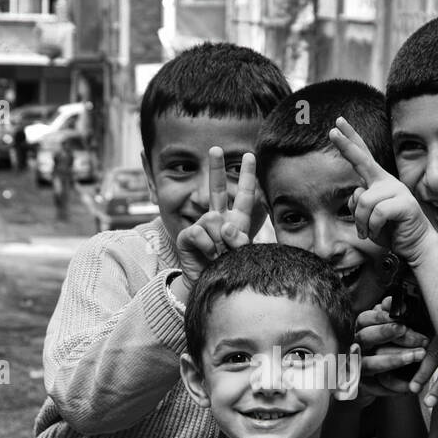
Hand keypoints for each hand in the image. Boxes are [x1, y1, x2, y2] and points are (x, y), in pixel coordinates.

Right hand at [173, 147, 258, 291]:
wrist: (209, 289)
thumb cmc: (229, 271)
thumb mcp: (242, 255)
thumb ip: (238, 239)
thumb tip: (222, 225)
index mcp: (236, 222)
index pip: (244, 196)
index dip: (246, 176)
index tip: (249, 155)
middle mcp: (218, 220)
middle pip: (216, 190)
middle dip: (215, 168)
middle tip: (215, 148)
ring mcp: (202, 227)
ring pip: (212, 219)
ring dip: (218, 241)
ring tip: (218, 255)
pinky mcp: (188, 236)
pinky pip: (199, 232)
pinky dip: (206, 246)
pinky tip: (206, 256)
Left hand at [328, 118, 437, 264]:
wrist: (413, 244)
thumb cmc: (389, 229)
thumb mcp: (366, 217)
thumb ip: (358, 203)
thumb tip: (357, 193)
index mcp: (377, 182)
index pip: (362, 157)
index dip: (350, 140)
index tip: (337, 125)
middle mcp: (386, 181)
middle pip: (362, 160)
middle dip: (345, 146)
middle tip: (332, 131)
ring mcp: (396, 190)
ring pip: (363, 201)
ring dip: (361, 222)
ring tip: (368, 231)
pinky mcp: (404, 203)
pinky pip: (377, 213)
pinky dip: (373, 227)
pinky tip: (377, 232)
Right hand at [356, 297, 427, 396]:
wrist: (382, 377)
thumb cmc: (392, 345)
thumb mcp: (393, 327)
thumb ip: (392, 314)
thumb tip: (392, 301)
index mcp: (361, 329)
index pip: (365, 319)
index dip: (382, 318)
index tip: (402, 320)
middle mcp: (356, 346)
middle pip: (365, 338)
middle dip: (389, 335)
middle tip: (413, 335)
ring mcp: (357, 367)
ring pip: (371, 363)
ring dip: (395, 360)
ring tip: (418, 356)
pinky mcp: (363, 386)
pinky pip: (377, 387)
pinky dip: (395, 386)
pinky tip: (411, 385)